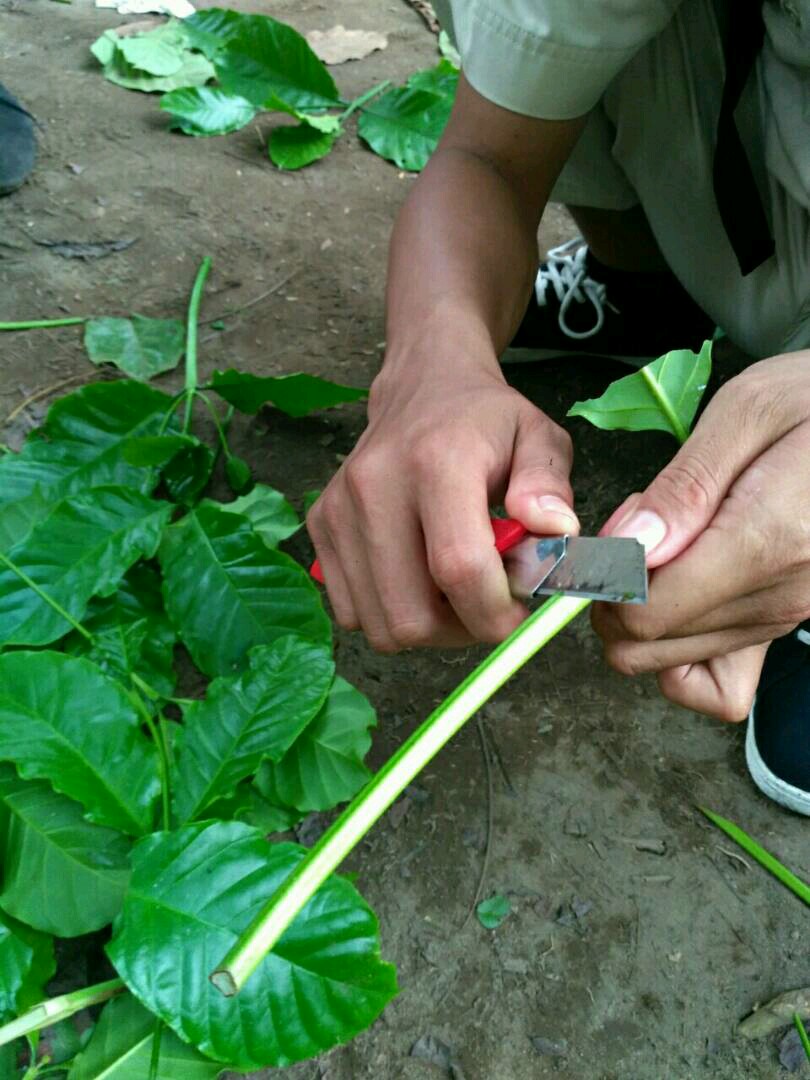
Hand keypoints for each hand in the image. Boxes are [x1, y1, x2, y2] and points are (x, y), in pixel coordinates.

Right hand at [307, 349, 578, 650]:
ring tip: (453, 592)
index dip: (494, 613)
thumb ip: (549, 485)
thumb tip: (556, 530)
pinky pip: (351, 612)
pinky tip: (418, 582)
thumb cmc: (485, 422)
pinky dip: (389, 614)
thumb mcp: (538, 438)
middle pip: (412, 614)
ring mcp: (339, 509)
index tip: (518, 615)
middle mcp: (375, 485)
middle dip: (461, 630)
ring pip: (379, 625)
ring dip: (426, 627)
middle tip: (486, 605)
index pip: (459, 567)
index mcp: (438, 460)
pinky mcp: (320, 526)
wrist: (422, 388)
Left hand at [591, 350, 809, 719]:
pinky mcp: (784, 625)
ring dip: (641, 609)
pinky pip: (721, 687)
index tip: (607, 533)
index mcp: (765, 541)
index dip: (601, 578)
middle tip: (634, 531)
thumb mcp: (747, 412)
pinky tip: (678, 602)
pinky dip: (681, 657)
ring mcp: (784, 618)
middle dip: (612, 592)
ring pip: (668, 662)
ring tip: (666, 545)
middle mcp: (778, 595)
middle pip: (646, 644)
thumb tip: (632, 547)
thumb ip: (684, 486)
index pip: (643, 611)